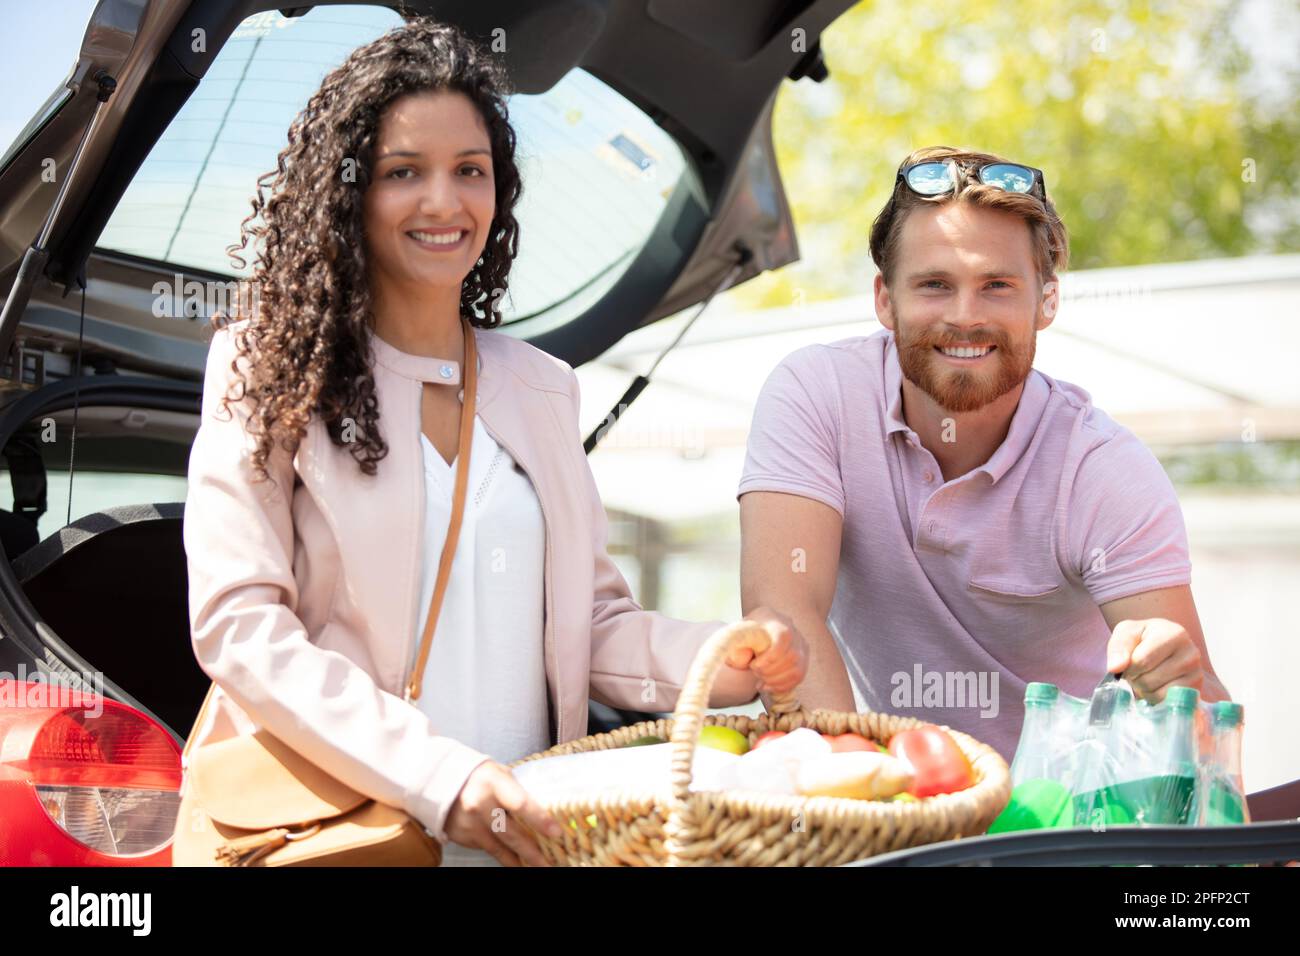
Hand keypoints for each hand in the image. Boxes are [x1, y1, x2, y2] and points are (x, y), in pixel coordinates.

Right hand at [444, 761, 564, 866]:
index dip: (539, 819)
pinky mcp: (464, 837)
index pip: (520, 804)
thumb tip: (541, 813)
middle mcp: (480, 805)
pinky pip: (489, 849)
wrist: (439, 781)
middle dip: (533, 851)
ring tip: (538, 866)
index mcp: (494, 783)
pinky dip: (504, 856)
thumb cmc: (480, 776)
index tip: (556, 832)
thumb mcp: (500, 774)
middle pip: (511, 833)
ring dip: (521, 860)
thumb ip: (517, 792)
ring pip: (500, 848)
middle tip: (550, 863)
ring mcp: (470, 824)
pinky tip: (518, 861)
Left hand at [726, 606, 808, 695]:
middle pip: (791, 657)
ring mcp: (802, 648)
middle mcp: (795, 634)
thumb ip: (738, 641)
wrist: (763, 628)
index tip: (754, 665)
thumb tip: (741, 656)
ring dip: (776, 680)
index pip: (783, 638)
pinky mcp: (803, 661)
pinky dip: (782, 686)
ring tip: (760, 682)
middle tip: (755, 673)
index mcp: (779, 623)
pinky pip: (798, 678)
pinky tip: (768, 686)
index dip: (770, 657)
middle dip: (770, 671)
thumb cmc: (751, 630)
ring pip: (796, 670)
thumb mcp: (741, 629)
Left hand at [1106, 618, 1205, 703]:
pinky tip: (1157, 686)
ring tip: (1147, 676)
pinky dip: (1155, 698)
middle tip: (1138, 671)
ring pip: (1156, 694)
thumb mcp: (1127, 633)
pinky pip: (1166, 703)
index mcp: (1174, 634)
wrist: (1167, 650)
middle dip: (1135, 679)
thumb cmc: (1144, 639)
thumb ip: (1118, 646)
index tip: (1126, 663)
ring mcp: (1197, 675)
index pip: (1141, 660)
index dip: (1127, 667)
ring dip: (1144, 689)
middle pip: (1148, 679)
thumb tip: (1115, 668)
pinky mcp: (1196, 692)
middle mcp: (1191, 654)